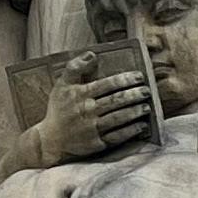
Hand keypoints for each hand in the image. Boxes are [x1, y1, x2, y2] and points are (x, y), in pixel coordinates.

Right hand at [42, 55, 159, 160]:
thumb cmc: (59, 109)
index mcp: (80, 94)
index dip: (126, 79)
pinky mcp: (96, 143)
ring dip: (135, 111)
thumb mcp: (62, 85)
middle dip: (135, 94)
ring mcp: (92, 128)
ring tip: (147, 106)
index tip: (139, 76)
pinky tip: (142, 126)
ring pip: (119, 117)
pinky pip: (117, 136)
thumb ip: (75, 67)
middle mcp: (87, 110)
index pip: (107, 84)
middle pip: (116, 100)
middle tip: (147, 91)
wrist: (50, 140)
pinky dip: (131, 131)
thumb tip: (92, 54)